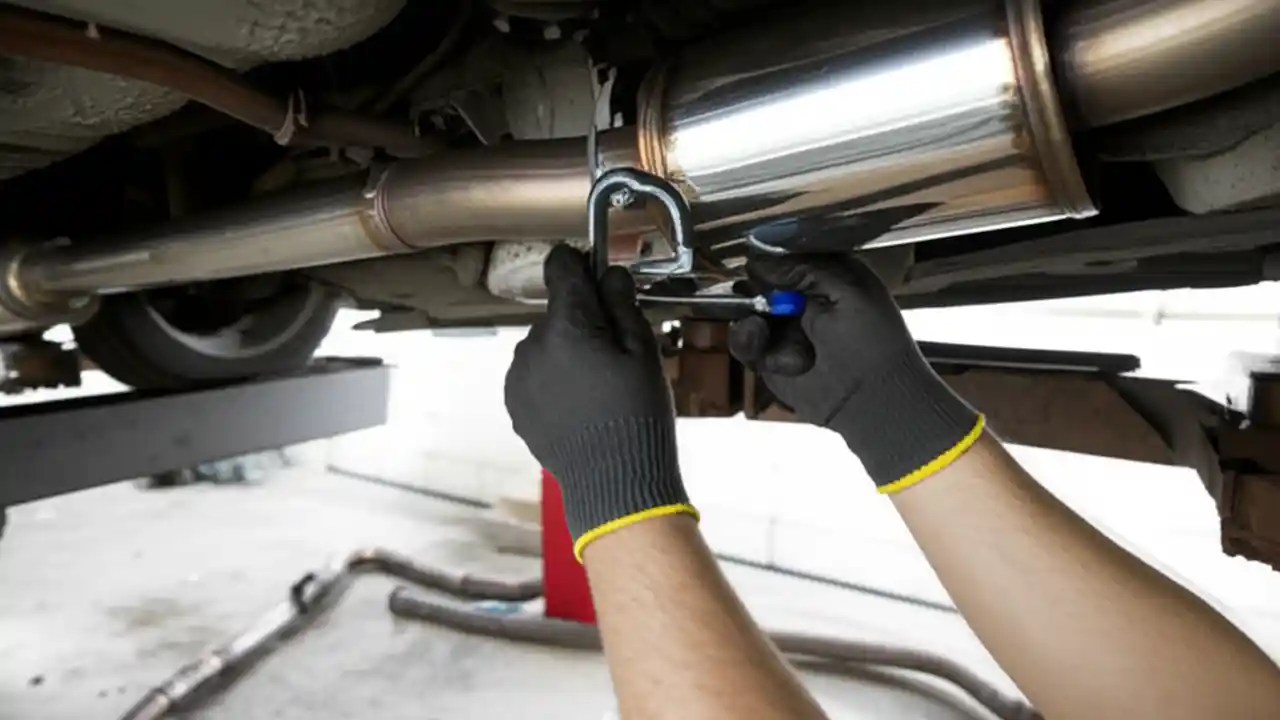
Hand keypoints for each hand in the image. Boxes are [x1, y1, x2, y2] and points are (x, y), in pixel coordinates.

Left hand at [505, 246, 695, 558]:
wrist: (614, 483)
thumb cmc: (637, 415)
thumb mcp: (644, 354)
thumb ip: (622, 305)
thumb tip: (609, 272)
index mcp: (566, 325)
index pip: (561, 266)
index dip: (581, 265)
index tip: (598, 276)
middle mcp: (531, 344)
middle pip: (557, 312)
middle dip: (583, 321)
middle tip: (616, 355)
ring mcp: (518, 376)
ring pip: (545, 344)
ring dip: (566, 352)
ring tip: (598, 388)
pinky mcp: (514, 403)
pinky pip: (534, 374)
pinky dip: (553, 380)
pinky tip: (580, 406)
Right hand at [728, 255, 982, 492]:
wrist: (874, 399)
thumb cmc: (873, 341)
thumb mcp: (849, 290)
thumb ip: (805, 268)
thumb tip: (756, 261)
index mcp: (827, 277)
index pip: (787, 255)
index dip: (770, 257)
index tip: (757, 262)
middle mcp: (802, 300)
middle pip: (759, 281)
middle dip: (753, 287)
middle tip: (756, 295)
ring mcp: (783, 330)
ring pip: (746, 311)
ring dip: (751, 318)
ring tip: (761, 329)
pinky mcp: (769, 358)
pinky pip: (743, 342)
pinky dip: (747, 342)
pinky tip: (760, 342)